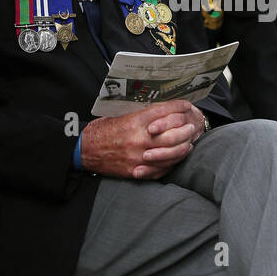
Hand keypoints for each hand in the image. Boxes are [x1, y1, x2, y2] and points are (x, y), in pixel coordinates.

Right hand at [80, 100, 206, 179]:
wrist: (85, 150)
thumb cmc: (102, 130)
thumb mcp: (120, 115)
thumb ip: (141, 113)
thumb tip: (163, 107)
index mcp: (134, 122)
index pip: (164, 112)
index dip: (178, 107)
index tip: (186, 105)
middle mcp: (139, 139)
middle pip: (173, 135)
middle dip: (186, 130)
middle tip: (192, 127)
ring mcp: (138, 157)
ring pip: (170, 154)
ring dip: (183, 148)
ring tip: (189, 143)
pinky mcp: (136, 171)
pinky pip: (160, 170)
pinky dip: (171, 163)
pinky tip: (176, 158)